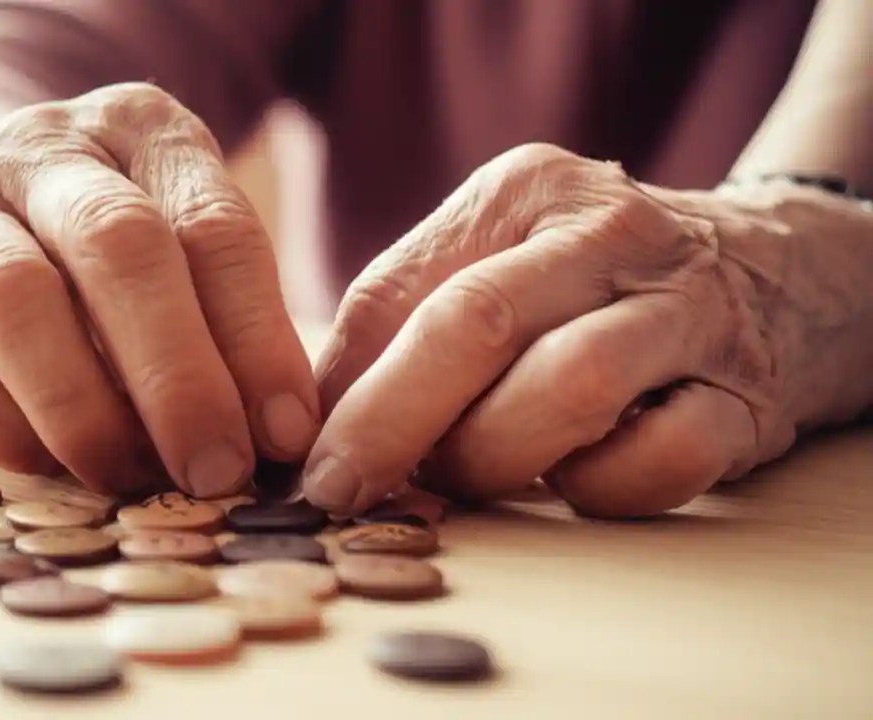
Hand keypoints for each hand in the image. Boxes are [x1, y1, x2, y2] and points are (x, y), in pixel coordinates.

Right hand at [0, 83, 317, 496]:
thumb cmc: (98, 249)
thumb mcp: (177, 244)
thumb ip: (225, 319)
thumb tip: (276, 438)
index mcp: (138, 128)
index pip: (211, 227)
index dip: (257, 338)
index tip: (286, 432)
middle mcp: (42, 150)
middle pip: (119, 248)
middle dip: (177, 375)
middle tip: (218, 469)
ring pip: (16, 298)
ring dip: (85, 408)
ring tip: (133, 479)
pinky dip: (3, 426)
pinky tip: (50, 468)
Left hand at [303, 143, 872, 517]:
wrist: (777, 270)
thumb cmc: (592, 281)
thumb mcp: (500, 258)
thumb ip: (408, 320)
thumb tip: (313, 424)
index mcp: (522, 192)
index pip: (396, 288)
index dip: (338, 384)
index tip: (302, 455)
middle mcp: (605, 233)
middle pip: (472, 324)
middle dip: (388, 423)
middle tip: (342, 491)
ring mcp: (683, 309)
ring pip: (566, 386)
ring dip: (491, 458)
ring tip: (466, 481)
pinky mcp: (744, 394)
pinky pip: (658, 460)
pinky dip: (596, 490)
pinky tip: (574, 482)